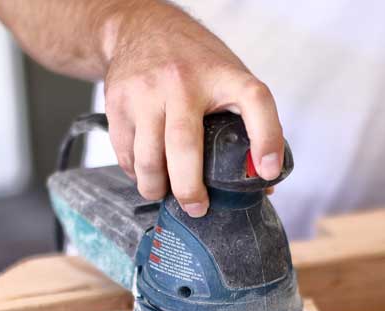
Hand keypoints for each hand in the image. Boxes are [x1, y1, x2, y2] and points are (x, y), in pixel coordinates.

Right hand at [103, 4, 283, 215]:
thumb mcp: (228, 77)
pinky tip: (145, 173)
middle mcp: (184, 81)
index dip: (266, 139)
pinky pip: (125, 153)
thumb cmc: (193, 62)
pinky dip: (135, 173)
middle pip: (184, 146)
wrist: (141, 28)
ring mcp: (147, 91)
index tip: (266, 172)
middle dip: (189, 189)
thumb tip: (261, 183)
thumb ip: (248, 123)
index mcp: (223, 75)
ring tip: (164, 194)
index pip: (255, 101)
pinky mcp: (119, 102)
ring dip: (156, 188)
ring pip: (148, 158)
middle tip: (196, 208)